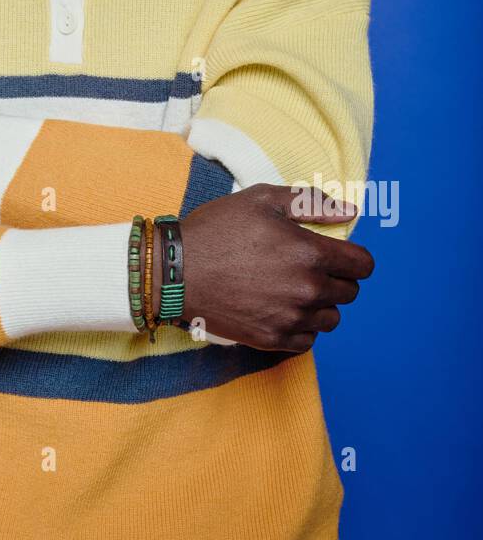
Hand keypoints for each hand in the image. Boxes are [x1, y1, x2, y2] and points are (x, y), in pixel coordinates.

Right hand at [179, 184, 374, 351]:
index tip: (337, 254)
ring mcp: (290, 319)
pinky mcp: (272, 340)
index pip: (363, 265)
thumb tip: (352, 212)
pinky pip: (308, 341)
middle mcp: (307, 290)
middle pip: (350, 292)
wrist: (175, 271)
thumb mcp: (262, 199)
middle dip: (336, 278)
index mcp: (310, 253)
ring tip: (292, 289)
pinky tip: (281, 309)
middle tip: (307, 268)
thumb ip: (312, 203)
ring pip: (331, 319)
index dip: (354, 256)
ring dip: (320, 304)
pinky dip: (301, 327)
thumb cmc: (217, 229)